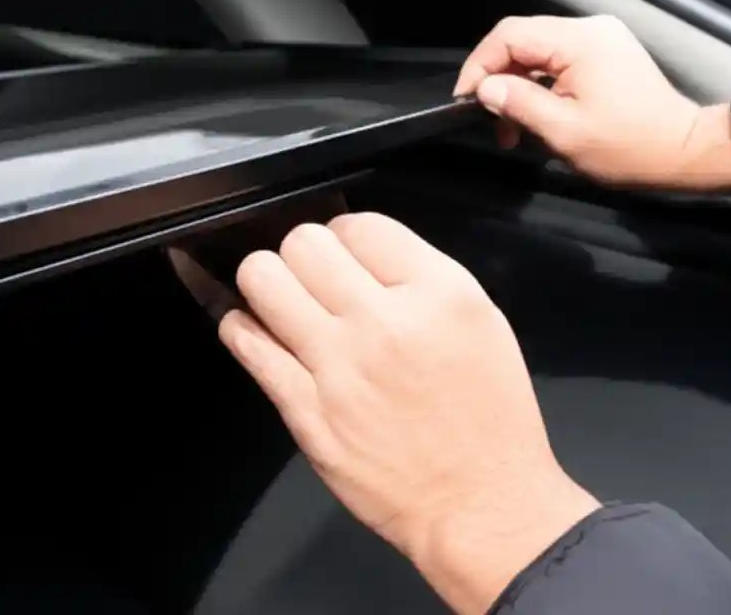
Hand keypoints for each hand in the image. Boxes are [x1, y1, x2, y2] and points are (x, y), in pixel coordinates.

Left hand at [207, 213, 597, 614]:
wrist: (479, 505)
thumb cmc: (487, 418)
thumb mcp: (480, 323)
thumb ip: (419, 279)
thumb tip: (356, 250)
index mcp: (439, 294)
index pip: (360, 225)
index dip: (347, 237)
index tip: (347, 259)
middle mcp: (384, 322)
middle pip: (304, 243)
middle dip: (304, 255)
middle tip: (313, 280)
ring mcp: (338, 367)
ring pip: (262, 279)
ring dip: (266, 282)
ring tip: (281, 300)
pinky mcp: (304, 410)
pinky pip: (245, 342)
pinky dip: (243, 327)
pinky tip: (258, 331)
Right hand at [454, 15, 730, 191]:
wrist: (683, 151)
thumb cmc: (626, 147)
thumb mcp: (563, 131)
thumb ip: (519, 103)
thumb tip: (485, 88)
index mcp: (579, 41)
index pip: (510, 35)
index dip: (480, 65)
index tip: (466, 100)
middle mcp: (589, 29)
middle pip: (522, 40)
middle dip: (498, 79)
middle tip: (490, 121)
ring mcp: (601, 39)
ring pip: (538, 52)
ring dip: (518, 87)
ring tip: (512, 129)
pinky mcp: (607, 54)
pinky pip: (558, 60)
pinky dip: (539, 85)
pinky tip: (536, 116)